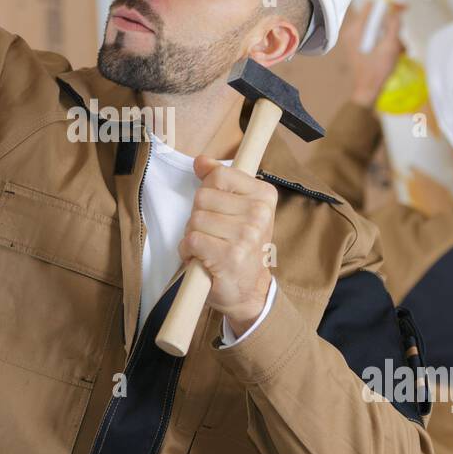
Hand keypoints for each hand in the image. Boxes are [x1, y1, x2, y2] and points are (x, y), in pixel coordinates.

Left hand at [181, 158, 277, 333]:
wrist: (249, 292)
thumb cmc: (240, 248)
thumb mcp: (237, 209)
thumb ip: (219, 180)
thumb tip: (201, 161)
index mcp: (264, 196)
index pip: (218, 175)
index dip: (208, 193)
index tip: (219, 210)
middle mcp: (259, 213)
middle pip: (202, 196)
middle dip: (199, 216)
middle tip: (214, 235)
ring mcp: (246, 235)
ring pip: (195, 219)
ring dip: (193, 235)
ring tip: (209, 248)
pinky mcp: (229, 255)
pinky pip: (191, 240)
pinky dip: (188, 251)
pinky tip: (203, 259)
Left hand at [337, 0, 404, 107]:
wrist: (367, 90)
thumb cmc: (378, 70)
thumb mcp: (390, 46)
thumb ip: (393, 26)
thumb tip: (395, 10)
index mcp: (355, 30)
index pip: (372, 5)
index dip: (389, 4)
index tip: (403, 9)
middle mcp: (351, 32)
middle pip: (374, 16)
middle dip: (391, 24)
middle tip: (401, 37)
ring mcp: (352, 39)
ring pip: (376, 27)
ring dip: (390, 35)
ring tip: (398, 49)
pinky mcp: (356, 46)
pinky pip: (373, 36)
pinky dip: (384, 41)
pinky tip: (392, 53)